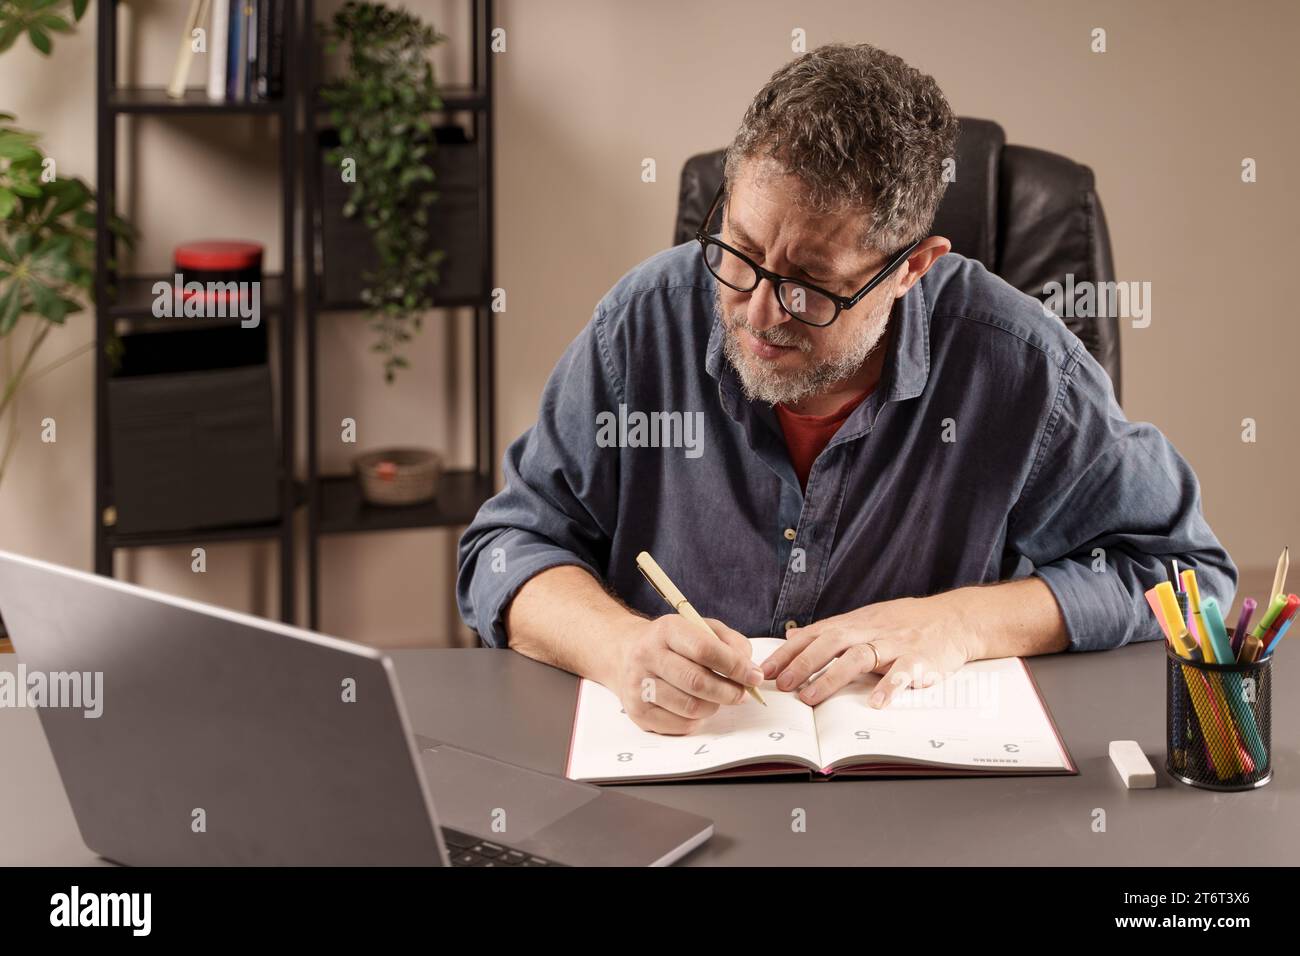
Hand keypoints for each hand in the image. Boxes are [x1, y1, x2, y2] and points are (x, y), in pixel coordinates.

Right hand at [606, 615, 763, 734]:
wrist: (624, 653)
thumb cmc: (672, 642)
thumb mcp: (701, 628)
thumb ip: (731, 643)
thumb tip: (751, 670)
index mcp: (666, 630)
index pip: (705, 650)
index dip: (735, 666)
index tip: (754, 676)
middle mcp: (647, 655)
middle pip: (697, 682)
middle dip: (729, 691)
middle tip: (743, 694)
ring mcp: (638, 686)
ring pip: (690, 707)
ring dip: (714, 706)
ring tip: (718, 698)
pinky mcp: (638, 712)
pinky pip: (680, 725)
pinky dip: (698, 720)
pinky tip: (697, 707)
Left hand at [760, 595, 981, 708]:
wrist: (954, 618)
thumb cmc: (906, 622)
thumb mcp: (866, 619)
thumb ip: (832, 630)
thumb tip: (794, 637)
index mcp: (855, 623)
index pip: (814, 634)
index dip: (789, 651)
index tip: (766, 670)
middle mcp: (870, 631)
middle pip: (831, 643)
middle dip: (802, 663)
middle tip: (782, 684)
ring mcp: (894, 644)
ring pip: (858, 657)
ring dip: (831, 677)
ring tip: (811, 697)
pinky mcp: (919, 659)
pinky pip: (902, 673)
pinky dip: (888, 687)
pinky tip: (875, 703)